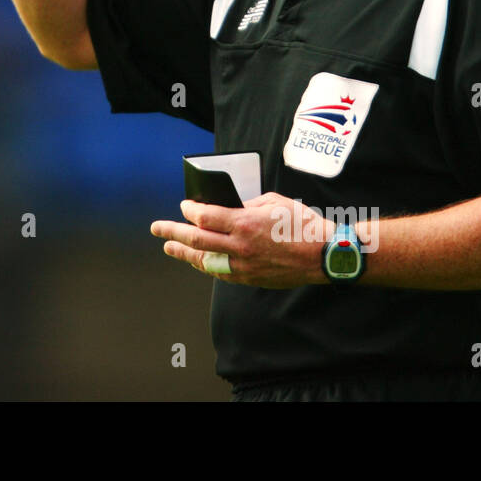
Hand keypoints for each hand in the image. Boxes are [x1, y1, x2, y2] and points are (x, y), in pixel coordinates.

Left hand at [150, 195, 335, 287]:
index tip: (184, 206)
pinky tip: (197, 260)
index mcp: (244, 223)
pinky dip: (206, 265)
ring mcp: (243, 265)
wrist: (324, 255)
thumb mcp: (273, 203)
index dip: (189, 210)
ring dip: (184, 253)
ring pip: (204, 260)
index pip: (204, 217)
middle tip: (157, 228)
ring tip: (169, 246)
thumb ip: (247, 205)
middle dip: (173, 232)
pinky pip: (221, 272)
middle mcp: (239, 246)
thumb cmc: (302, 224)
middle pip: (196, 239)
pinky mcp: (250, 278)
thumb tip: (230, 208)